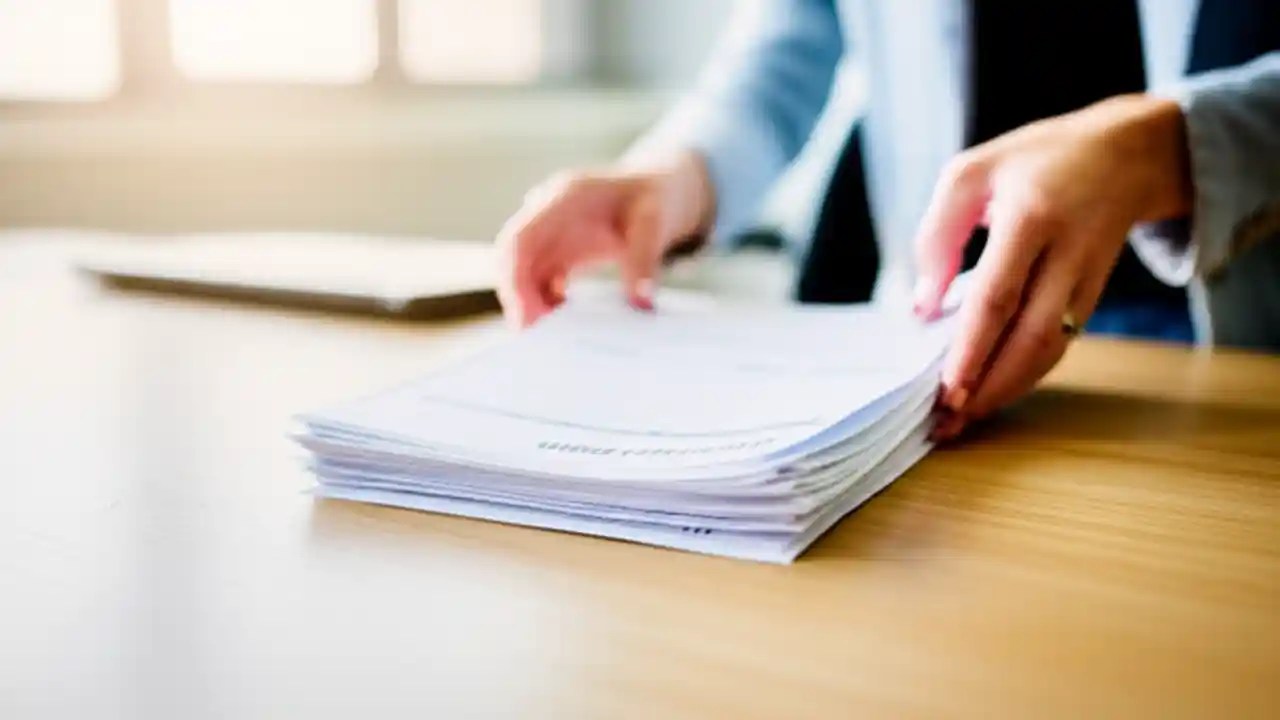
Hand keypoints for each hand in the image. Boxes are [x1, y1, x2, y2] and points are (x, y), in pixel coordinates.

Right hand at [496, 152, 712, 326]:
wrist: (655, 190)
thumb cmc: (653, 199)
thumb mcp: (655, 222)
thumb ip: (645, 258)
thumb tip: (641, 301)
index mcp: (563, 199)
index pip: (519, 240)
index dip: (514, 279)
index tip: (527, 316)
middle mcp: (546, 215)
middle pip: (512, 261)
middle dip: (518, 300)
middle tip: (537, 338)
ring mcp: (549, 235)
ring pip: (522, 275)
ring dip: (531, 305)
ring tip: (552, 338)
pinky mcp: (557, 252)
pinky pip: (540, 283)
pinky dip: (546, 304)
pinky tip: (564, 323)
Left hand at [912, 95, 1192, 439]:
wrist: (1127, 154)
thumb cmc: (1035, 160)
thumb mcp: (972, 173)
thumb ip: (938, 235)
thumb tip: (923, 306)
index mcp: (1032, 216)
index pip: (1000, 295)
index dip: (973, 347)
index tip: (946, 387)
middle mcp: (1067, 253)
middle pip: (1031, 337)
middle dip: (989, 386)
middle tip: (947, 420)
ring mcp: (1086, 280)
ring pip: (1050, 350)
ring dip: (1006, 391)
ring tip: (961, 419)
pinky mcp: (1092, 297)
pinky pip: (1058, 345)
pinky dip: (1024, 375)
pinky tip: (990, 392)